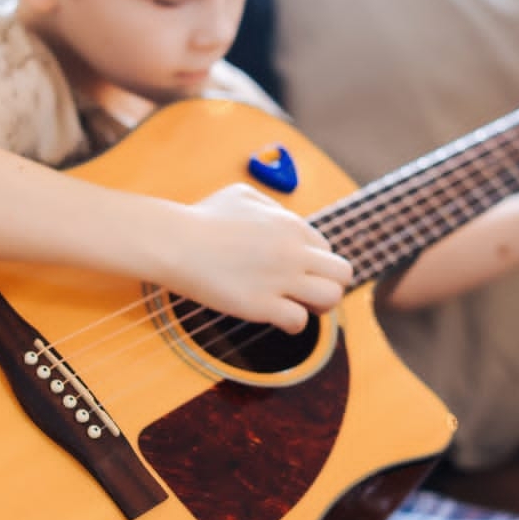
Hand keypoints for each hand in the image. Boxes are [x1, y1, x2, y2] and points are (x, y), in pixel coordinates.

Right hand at [159, 184, 353, 333]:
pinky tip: (276, 317)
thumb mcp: (243, 195)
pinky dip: (293, 324)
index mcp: (291, 225)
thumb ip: (272, 206)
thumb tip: (284, 219)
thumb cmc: (202, 218)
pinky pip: (299, 322)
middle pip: (343, 273)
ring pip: (331, 299)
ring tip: (297, 305)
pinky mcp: (262, 305)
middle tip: (306, 291)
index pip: (327, 249)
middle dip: (329, 284)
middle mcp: (293, 251)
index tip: (296, 270)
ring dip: (319, 307)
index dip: (314, 263)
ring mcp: (280, 279)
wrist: (175, 242)